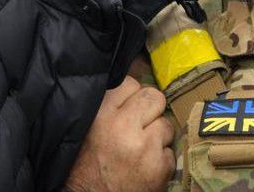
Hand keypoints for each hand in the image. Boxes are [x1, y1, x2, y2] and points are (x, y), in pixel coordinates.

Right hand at [66, 77, 173, 191]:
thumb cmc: (83, 169)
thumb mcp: (85, 129)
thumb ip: (105, 106)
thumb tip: (128, 90)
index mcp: (101, 114)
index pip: (130, 84)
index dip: (130, 96)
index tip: (127, 108)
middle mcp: (124, 127)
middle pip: (154, 97)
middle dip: (150, 110)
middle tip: (140, 125)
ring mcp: (145, 148)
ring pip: (166, 125)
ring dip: (156, 136)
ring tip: (140, 150)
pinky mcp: (160, 168)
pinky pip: (170, 152)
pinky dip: (160, 160)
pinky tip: (144, 167)